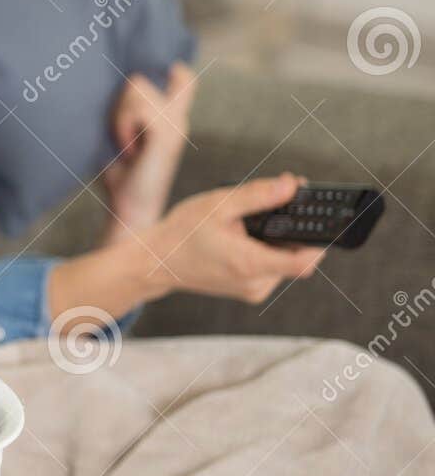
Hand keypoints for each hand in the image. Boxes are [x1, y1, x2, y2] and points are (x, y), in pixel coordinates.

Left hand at [102, 62, 196, 239]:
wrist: (130, 207)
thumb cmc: (122, 174)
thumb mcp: (124, 136)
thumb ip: (128, 110)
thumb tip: (123, 82)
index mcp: (171, 117)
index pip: (183, 80)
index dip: (171, 69)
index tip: (160, 71)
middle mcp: (178, 118)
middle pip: (138, 80)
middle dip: (119, 103)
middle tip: (121, 136)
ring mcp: (175, 125)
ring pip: (134, 89)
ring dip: (118, 117)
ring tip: (125, 144)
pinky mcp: (166, 135)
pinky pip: (137, 110)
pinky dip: (123, 128)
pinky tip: (128, 149)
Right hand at [141, 173, 325, 303]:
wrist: (155, 262)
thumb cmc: (181, 234)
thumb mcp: (218, 205)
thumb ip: (258, 196)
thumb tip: (292, 185)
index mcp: (250, 263)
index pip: (306, 261)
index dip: (320, 240)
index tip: (317, 218)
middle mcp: (256, 283)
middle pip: (298, 257)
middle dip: (294, 230)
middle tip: (277, 206)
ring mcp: (252, 290)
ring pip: (285, 262)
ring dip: (279, 240)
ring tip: (250, 224)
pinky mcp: (248, 290)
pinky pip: (271, 268)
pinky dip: (267, 250)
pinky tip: (244, 237)